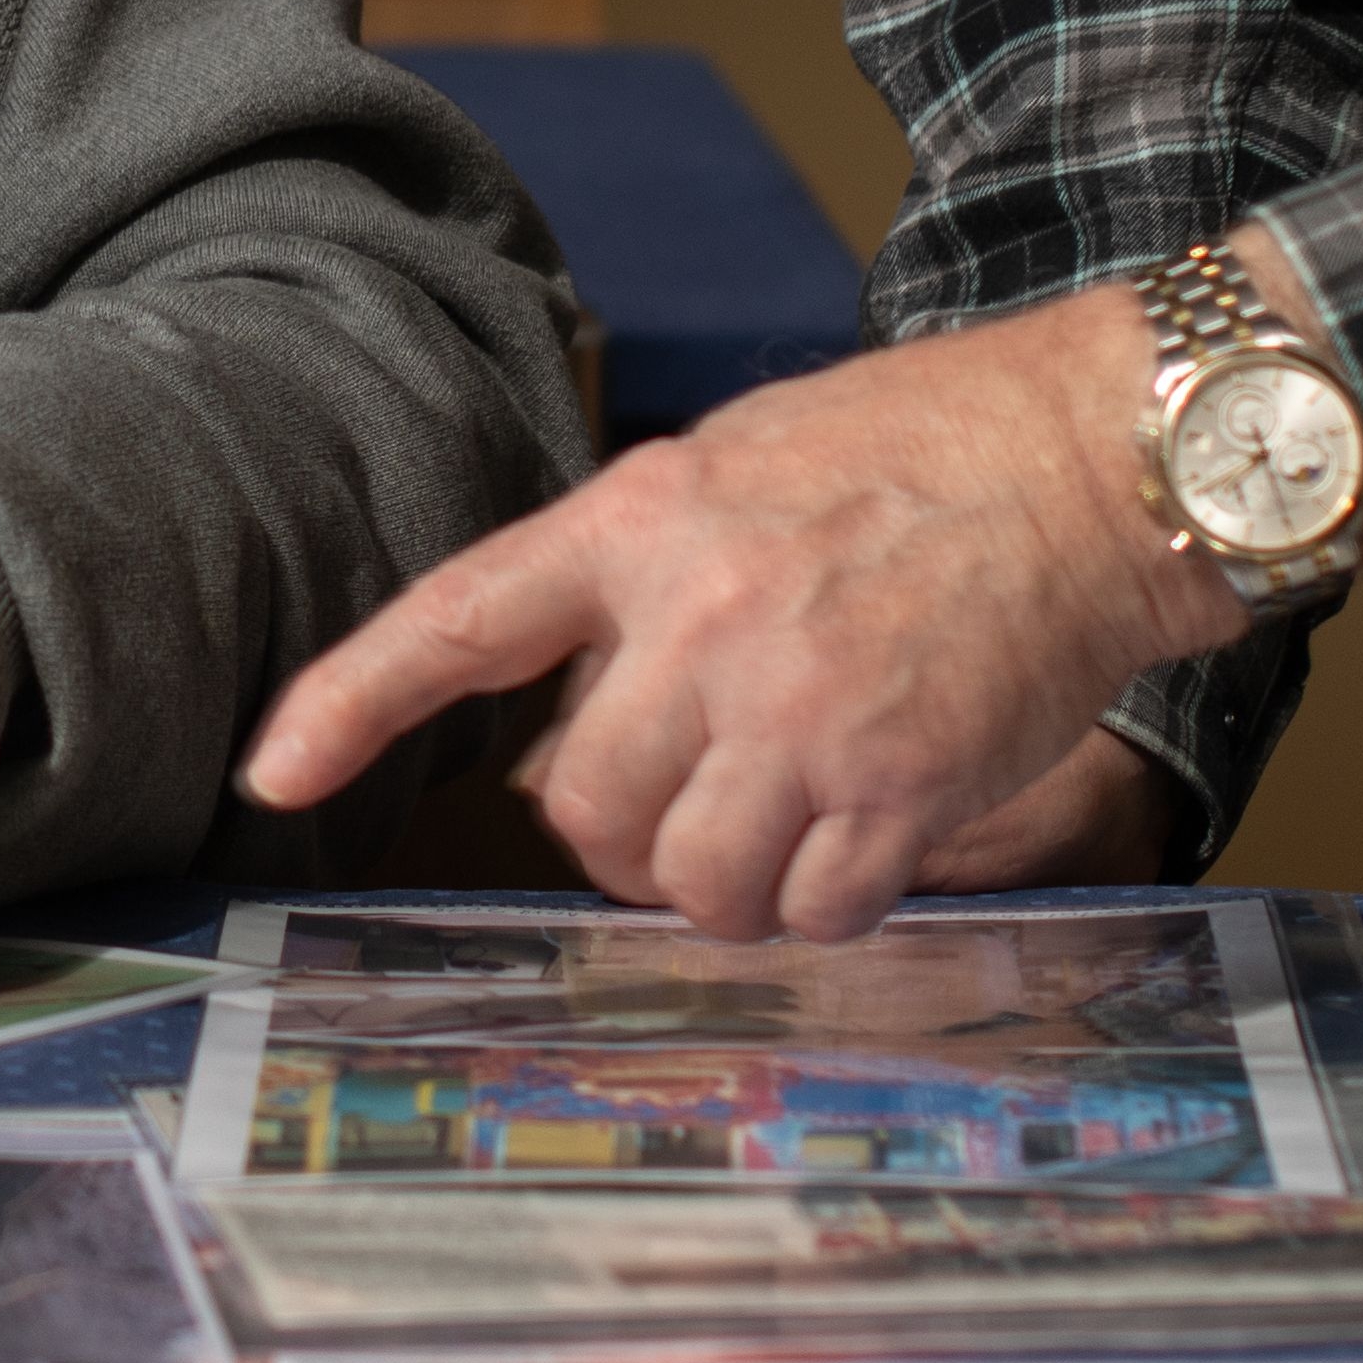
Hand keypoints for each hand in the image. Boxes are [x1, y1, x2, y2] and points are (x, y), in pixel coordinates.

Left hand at [240, 288, 1276, 937]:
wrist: (1095, 456)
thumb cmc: (929, 451)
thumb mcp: (744, 461)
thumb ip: (652, 571)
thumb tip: (596, 702)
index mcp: (642, 522)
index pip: (458, 623)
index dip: (348, 706)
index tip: (267, 776)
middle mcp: (696, 620)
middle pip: (581, 807)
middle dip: (633, 832)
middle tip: (710, 794)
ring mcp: (792, 710)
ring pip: (687, 882)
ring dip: (731, 883)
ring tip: (797, 816)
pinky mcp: (892, 784)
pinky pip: (807, 911)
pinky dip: (831, 903)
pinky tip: (874, 837)